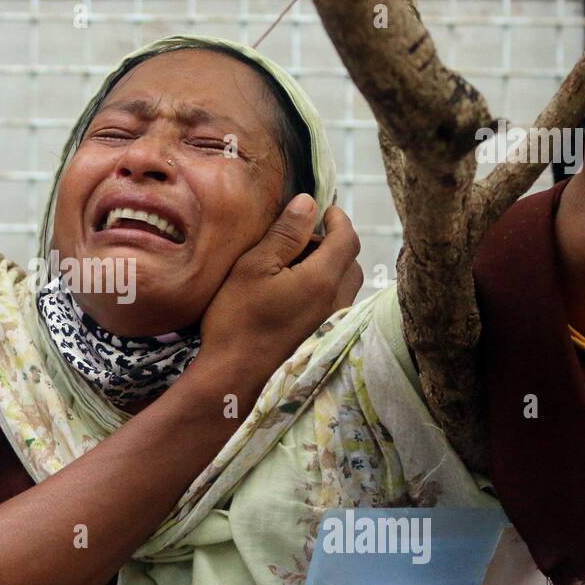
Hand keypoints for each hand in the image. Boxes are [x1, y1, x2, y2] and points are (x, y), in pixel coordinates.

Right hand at [199, 193, 361, 378]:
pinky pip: (335, 306)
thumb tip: (309, 203)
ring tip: (294, 269)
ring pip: (344, 286)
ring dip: (328, 269)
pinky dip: (323, 292)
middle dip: (332, 243)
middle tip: (299, 240)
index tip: (324, 208)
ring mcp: (333, 325)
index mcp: (323, 279)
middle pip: (350, 262)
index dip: (339, 218)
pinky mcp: (323, 341)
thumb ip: (285, 234)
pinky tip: (293, 297)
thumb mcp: (253, 267)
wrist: (234, 381)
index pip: (348, 238)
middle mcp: (338, 302)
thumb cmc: (238, 321)